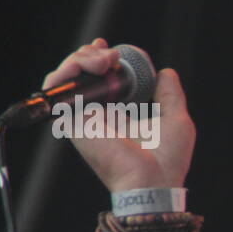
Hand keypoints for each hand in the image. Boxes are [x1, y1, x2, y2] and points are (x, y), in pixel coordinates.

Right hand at [41, 37, 195, 192]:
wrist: (154, 180)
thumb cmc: (168, 159)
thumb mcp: (176, 119)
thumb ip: (170, 95)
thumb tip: (167, 73)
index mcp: (119, 113)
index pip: (99, 80)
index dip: (99, 60)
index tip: (112, 51)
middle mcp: (98, 113)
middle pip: (80, 73)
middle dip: (91, 55)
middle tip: (112, 57)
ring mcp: (83, 116)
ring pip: (65, 77)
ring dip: (80, 59)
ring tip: (104, 61)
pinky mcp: (72, 121)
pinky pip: (56, 91)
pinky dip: (66, 73)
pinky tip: (90, 67)